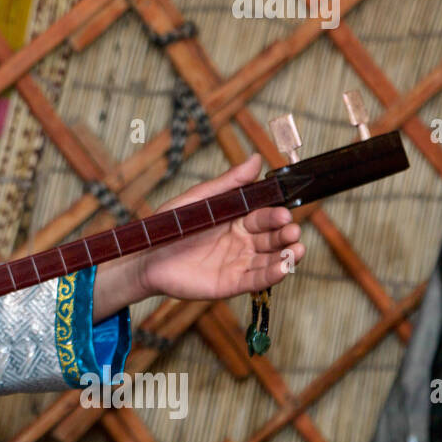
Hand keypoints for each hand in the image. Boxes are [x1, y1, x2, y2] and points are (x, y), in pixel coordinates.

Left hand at [135, 154, 304, 301]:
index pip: (264, 216)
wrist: (145, 257)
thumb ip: (228, 183)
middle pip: (272, 238)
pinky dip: (271, 275)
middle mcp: (243, 242)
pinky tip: (283, 269)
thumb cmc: (170, 226)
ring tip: (296, 250)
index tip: (285, 213)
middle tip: (292, 231)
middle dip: (285, 234)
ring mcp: (238, 263)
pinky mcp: (231, 283)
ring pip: (269, 259)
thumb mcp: (199, 199)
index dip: (276, 215)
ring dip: (286, 256)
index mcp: (238, 219)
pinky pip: (255, 280)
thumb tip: (257, 158)